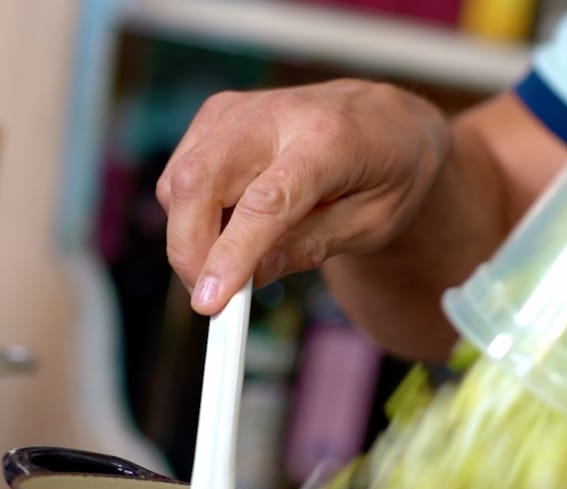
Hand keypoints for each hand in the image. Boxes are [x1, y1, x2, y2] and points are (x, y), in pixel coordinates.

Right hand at [157, 79, 448, 314]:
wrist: (386, 119)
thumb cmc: (387, 174)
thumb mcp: (371, 225)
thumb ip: (310, 247)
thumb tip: (248, 278)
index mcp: (329, 140)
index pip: (266, 201)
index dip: (231, 253)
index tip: (210, 301)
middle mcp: (277, 114)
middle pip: (198, 181)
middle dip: (188, 249)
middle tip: (209, 298)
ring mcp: (240, 109)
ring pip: (179, 180)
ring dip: (189, 235)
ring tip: (232, 263)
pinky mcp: (218, 114)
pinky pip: (180, 174)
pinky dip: (190, 213)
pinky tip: (228, 227)